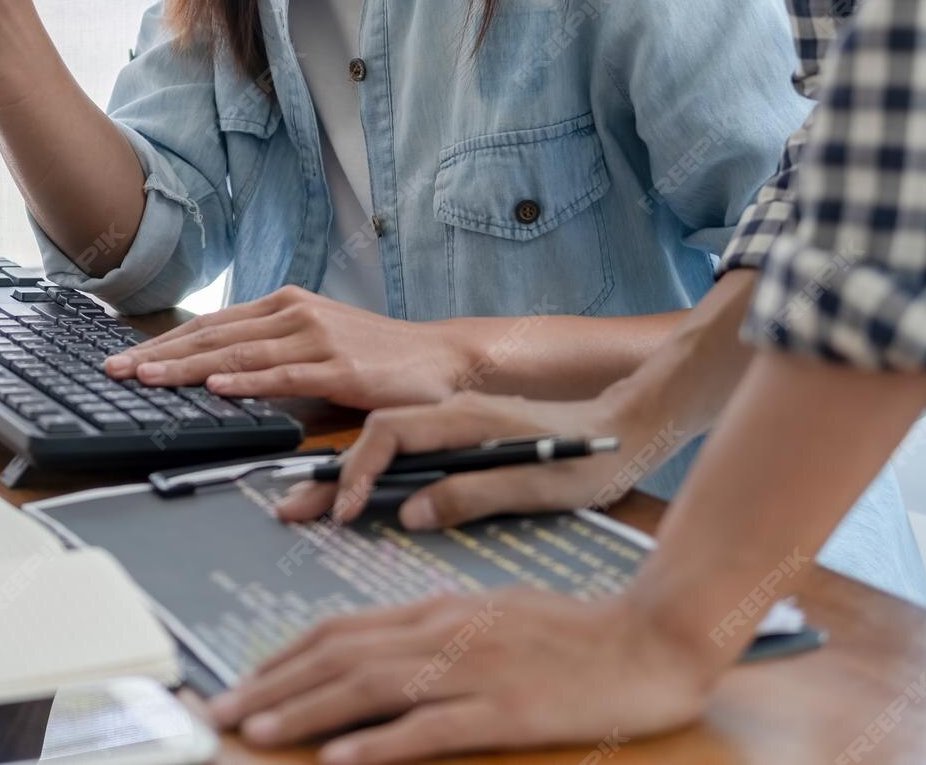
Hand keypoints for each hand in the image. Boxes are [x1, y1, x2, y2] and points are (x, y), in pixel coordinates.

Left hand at [103, 285, 476, 408]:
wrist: (441, 358)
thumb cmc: (376, 355)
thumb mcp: (316, 342)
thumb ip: (269, 352)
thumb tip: (214, 372)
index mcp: (285, 305)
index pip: (210, 324)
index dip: (163, 342)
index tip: (123, 358)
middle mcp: (295, 314)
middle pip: (214, 336)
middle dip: (159, 355)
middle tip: (115, 371)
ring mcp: (318, 338)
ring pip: (240, 354)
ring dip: (189, 368)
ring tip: (148, 379)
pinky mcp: (341, 368)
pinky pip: (285, 375)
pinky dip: (248, 381)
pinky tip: (217, 387)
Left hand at [207, 588, 715, 763]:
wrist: (653, 639)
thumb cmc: (576, 636)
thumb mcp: (495, 621)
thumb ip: (437, 634)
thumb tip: (380, 658)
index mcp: (441, 610)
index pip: (342, 629)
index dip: (285, 656)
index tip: (243, 681)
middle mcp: (447, 631)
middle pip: (341, 655)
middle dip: (274, 684)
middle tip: (222, 711)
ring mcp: (476, 669)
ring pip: (372, 687)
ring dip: (307, 710)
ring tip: (258, 731)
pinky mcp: (508, 710)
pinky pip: (432, 727)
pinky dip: (381, 742)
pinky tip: (342, 758)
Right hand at [273, 389, 681, 530]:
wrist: (634, 426)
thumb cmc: (596, 459)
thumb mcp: (540, 486)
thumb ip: (474, 495)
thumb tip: (411, 513)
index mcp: (468, 417)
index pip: (390, 434)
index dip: (359, 473)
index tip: (343, 512)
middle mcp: (456, 412)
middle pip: (376, 437)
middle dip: (332, 475)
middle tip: (291, 508)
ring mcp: (460, 421)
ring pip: (387, 442)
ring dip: (347, 473)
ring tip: (310, 505)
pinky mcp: (468, 437)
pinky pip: (407, 451)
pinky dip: (375, 472)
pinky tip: (361, 494)